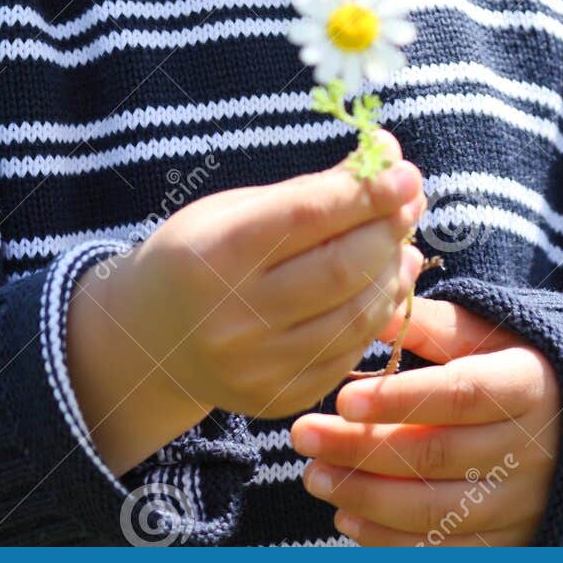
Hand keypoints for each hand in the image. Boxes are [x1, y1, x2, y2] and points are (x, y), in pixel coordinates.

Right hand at [118, 131, 426, 419]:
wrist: (150, 336)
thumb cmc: (200, 253)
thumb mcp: (235, 210)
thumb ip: (308, 193)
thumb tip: (388, 162)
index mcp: (215, 256)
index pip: (308, 217)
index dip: (366, 193)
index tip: (406, 172)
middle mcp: (233, 318)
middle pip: (341, 270)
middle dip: (388, 230)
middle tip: (411, 202)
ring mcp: (256, 367)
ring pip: (354, 317)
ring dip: (393, 273)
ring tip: (404, 243)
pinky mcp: (277, 400)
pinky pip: (347, 354)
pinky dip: (376, 315)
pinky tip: (384, 284)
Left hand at [289, 293, 560, 544]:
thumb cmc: (517, 364)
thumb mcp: (488, 332)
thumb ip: (431, 324)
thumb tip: (375, 304)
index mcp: (525, 386)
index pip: (459, 395)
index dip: (400, 399)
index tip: (344, 397)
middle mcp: (526, 450)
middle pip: (436, 454)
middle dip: (362, 448)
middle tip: (304, 436)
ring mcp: (517, 502)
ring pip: (434, 510)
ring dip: (366, 496)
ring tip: (314, 475)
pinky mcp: (505, 541)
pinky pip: (443, 550)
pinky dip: (390, 540)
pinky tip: (346, 516)